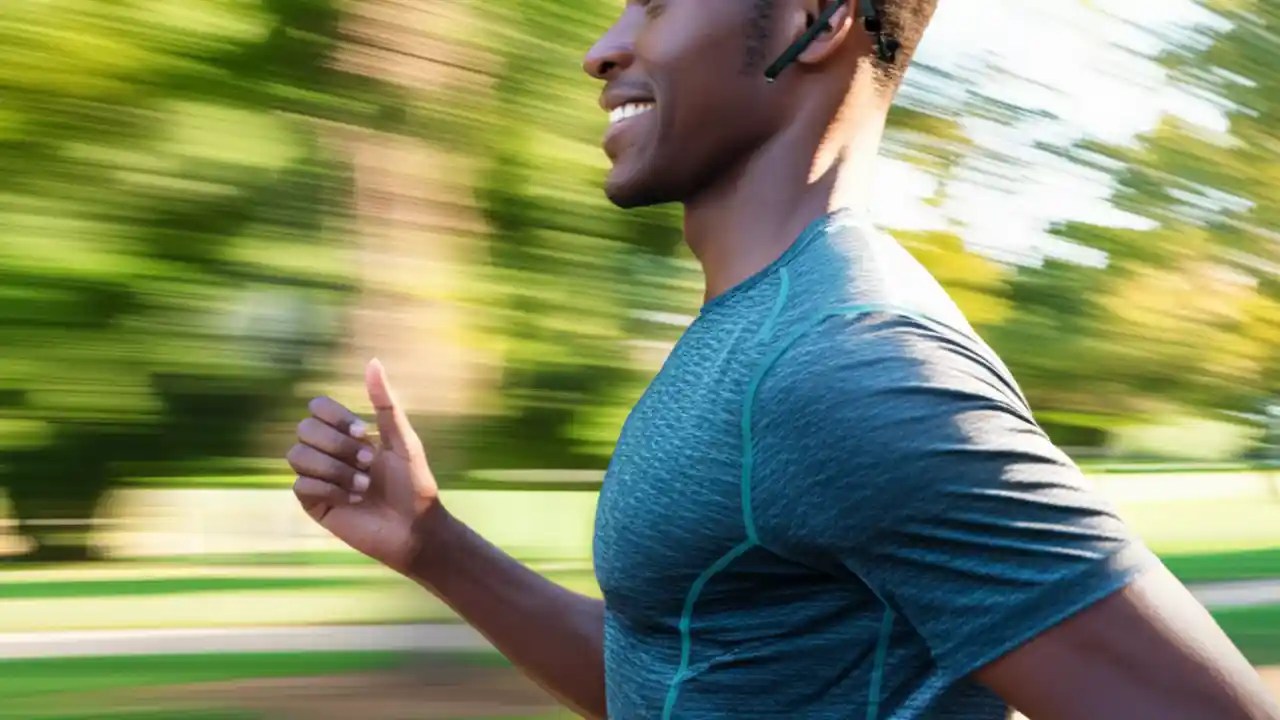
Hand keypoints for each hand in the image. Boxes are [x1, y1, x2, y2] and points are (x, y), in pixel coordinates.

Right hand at [287, 358, 439, 572]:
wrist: (415, 528)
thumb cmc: (414, 483)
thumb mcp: (403, 440)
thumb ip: (385, 403)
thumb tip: (373, 362)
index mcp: (347, 434)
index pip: (317, 407)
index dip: (334, 416)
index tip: (363, 432)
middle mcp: (328, 453)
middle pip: (304, 428)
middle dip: (336, 444)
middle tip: (368, 461)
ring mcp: (318, 477)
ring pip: (296, 455)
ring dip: (334, 468)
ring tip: (363, 486)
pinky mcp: (314, 503)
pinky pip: (300, 485)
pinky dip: (329, 488)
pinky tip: (352, 500)